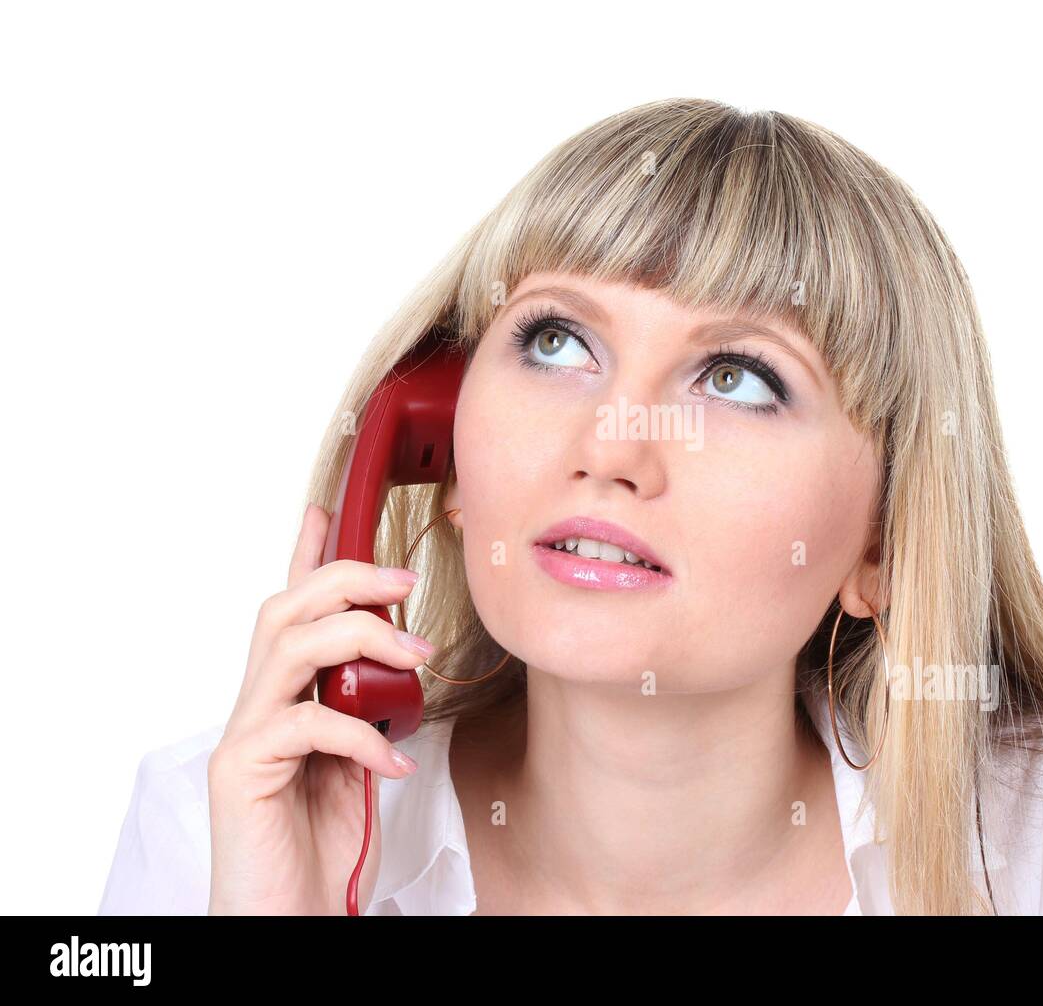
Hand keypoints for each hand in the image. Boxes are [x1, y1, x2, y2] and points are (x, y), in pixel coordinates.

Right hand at [206, 503, 432, 914]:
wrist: (291, 918)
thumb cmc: (324, 845)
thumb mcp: (361, 762)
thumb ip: (368, 712)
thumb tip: (403, 670)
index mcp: (286, 698)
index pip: (290, 611)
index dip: (305, 555)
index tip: (328, 511)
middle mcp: (256, 707)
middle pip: (285, 609)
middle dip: (347, 581)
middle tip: (407, 586)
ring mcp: (244, 737)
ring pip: (287, 647)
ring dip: (360, 638)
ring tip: (414, 660)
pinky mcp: (241, 773)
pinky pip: (305, 723)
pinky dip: (361, 733)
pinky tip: (394, 758)